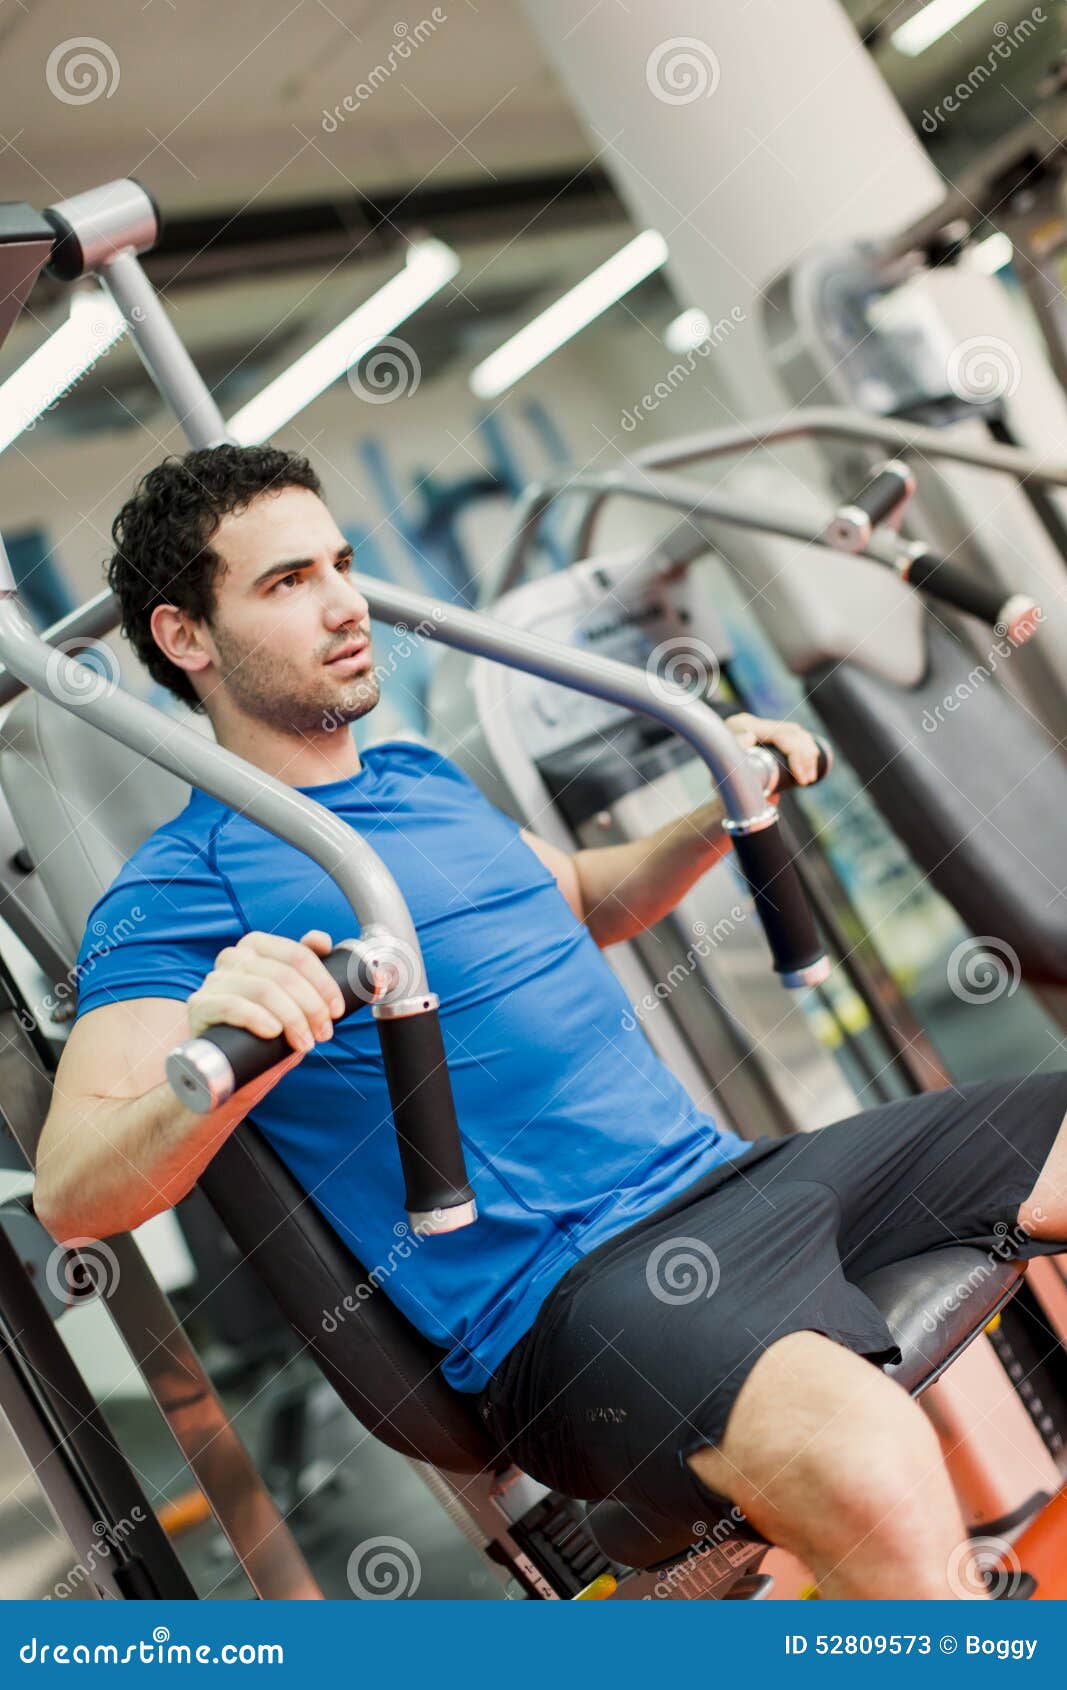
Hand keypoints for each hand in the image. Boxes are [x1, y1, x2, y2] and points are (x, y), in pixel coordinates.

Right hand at [186, 929, 346, 1053]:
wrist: (225, 1065)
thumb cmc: (262, 1028)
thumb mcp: (289, 998)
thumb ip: (305, 968)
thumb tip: (322, 940)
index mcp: (257, 946)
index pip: (298, 954)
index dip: (323, 983)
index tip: (337, 1011)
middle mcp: (233, 956)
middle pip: (284, 974)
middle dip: (312, 1006)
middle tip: (323, 1034)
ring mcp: (213, 980)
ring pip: (263, 989)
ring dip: (292, 1018)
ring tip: (304, 1043)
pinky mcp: (199, 1006)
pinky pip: (231, 1005)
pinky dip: (257, 1018)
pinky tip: (272, 1032)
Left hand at [724, 712, 820, 786]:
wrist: (723, 795)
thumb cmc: (723, 789)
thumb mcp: (725, 778)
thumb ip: (729, 761)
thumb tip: (747, 737)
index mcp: (740, 726)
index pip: (778, 733)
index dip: (796, 753)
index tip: (802, 778)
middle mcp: (750, 723)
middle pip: (790, 732)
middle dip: (805, 755)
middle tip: (808, 780)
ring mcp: (761, 728)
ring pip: (796, 733)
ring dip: (809, 753)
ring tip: (810, 777)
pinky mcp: (770, 736)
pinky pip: (796, 736)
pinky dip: (807, 748)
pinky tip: (813, 760)